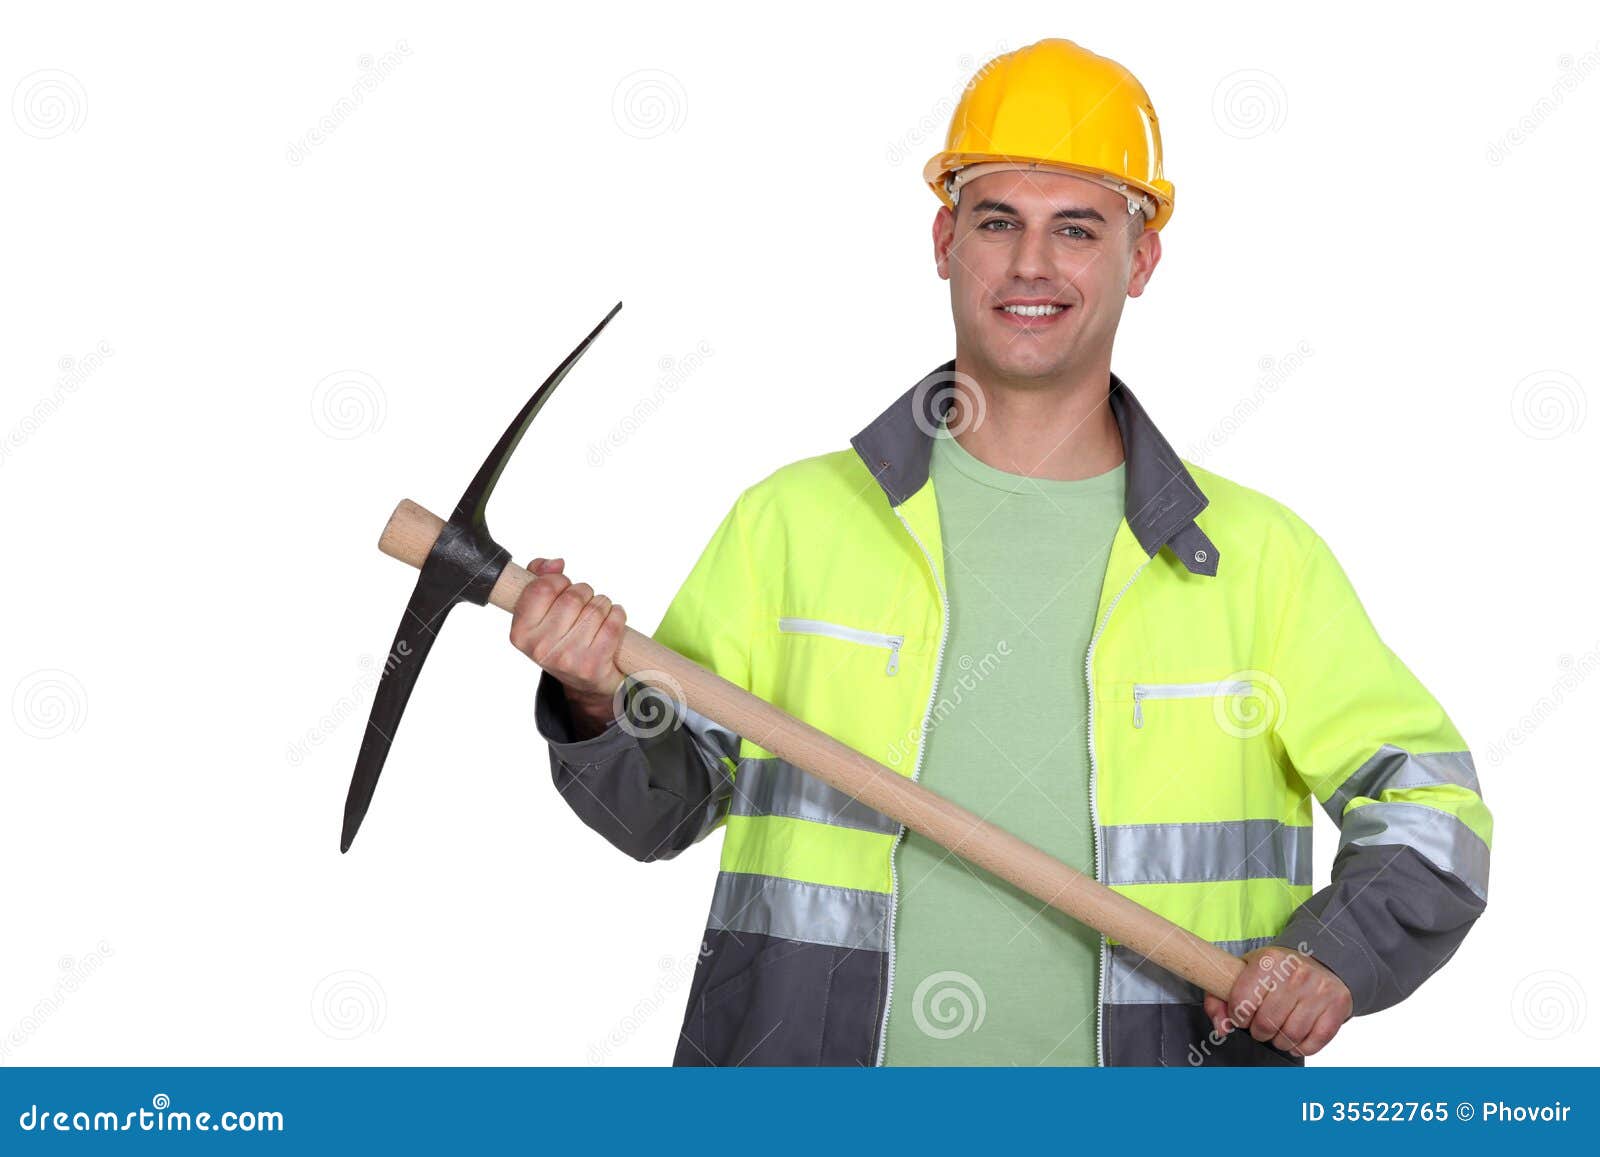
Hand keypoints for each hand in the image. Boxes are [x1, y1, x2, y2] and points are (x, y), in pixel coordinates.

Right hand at [508, 557, 627, 731]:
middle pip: (573, 596)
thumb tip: (555, 564)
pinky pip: (613, 623)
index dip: (558, 580)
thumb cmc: (562, 639)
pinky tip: (612, 622)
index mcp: (520, 633)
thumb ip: (539, 578)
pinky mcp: (593, 665)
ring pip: (596, 607)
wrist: (585, 682)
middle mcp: (540, 648)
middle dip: (584, 592)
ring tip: (597, 616)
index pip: (541, 588)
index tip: (563, 587)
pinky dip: (617, 615)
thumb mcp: (540, 612)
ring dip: (602, 604)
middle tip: (584, 604)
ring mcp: (567, 659)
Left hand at [1204, 945, 1351, 1057]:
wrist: (1319, 962)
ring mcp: (1318, 990)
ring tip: (1277, 1031)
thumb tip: (1222, 1029)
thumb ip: (1220, 1000)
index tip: (1242, 1016)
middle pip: (1266, 1023)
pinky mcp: (1337, 1006)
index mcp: (1268, 961)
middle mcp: (1295, 973)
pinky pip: (1314, 1042)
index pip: (1242, 1001)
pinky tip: (1295, 1038)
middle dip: (1258, 1031)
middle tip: (1260, 1026)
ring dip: (1279, 1041)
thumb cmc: (1276, 972)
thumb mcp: (1244, 973)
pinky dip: (1301, 1047)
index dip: (1238, 1017)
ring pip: (1290, 1036)